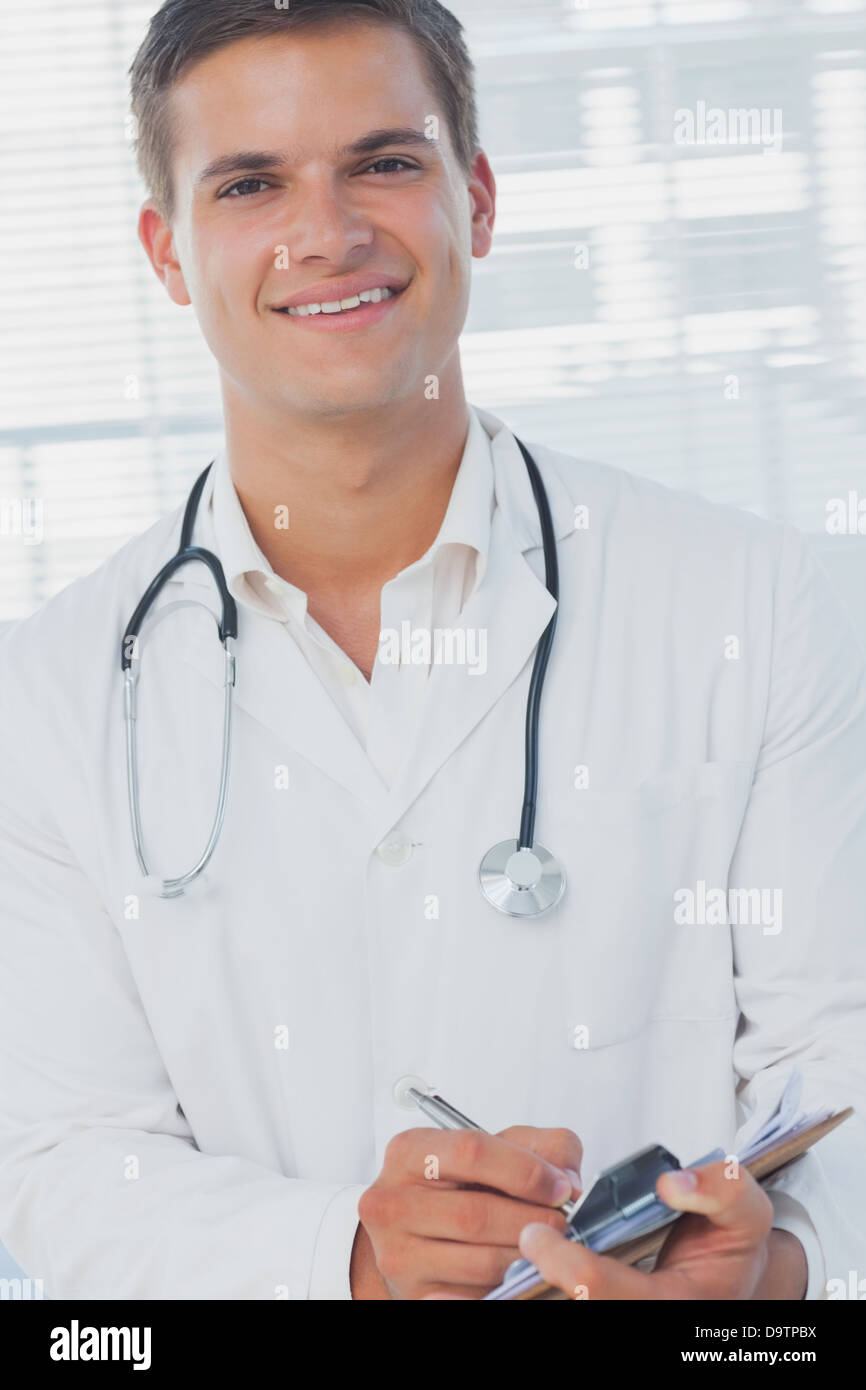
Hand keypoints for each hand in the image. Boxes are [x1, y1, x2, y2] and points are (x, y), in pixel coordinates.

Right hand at [352, 1125, 582, 1298]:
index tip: (560, 1186)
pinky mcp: (413, 1292)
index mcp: (409, 1151)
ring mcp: (397, 1251)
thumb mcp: (493, 1149)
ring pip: (481, 1259)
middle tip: (563, 1221)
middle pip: (476, 1213)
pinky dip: (508, 1281)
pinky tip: (519, 1264)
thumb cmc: (458, 1185)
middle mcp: (391, 1200)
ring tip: (545, 1244)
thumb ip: (538, 1145)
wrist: (413, 1232)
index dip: (525, 1170)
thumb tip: (567, 1176)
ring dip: (527, 1255)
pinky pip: (477, 1293)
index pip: (471, 1151)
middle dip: (533, 1219)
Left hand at [517, 1160, 806, 1299]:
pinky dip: (546, 1290)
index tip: (536, 1233)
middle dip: (541, 1278)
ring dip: (538, 1289)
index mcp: (677, 1303)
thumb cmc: (731, 1252)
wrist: (735, 1283)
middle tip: (522, 1242)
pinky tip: (527, 1275)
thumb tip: (672, 1184)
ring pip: (567, 1311)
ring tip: (521, 1261)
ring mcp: (625, 1323)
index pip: (602, 1292)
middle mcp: (649, 1320)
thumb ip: (722, 1189)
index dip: (562, 1262)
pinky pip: (569, 1306)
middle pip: (577, 1308)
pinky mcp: (612, 1315)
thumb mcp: (747, 1214)